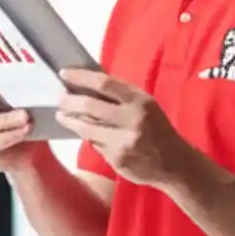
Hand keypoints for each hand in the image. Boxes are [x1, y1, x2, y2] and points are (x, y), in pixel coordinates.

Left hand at [55, 69, 193, 186]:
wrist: (175, 163)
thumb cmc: (157, 128)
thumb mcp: (145, 105)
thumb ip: (120, 96)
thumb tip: (86, 85)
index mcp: (140, 100)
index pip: (104, 83)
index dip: (81, 77)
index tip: (64, 73)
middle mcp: (132, 119)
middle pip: (90, 105)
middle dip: (68, 101)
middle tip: (58, 99)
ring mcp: (124, 141)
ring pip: (87, 128)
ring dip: (70, 120)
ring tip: (62, 116)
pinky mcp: (117, 159)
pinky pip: (95, 144)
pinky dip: (88, 138)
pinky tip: (85, 134)